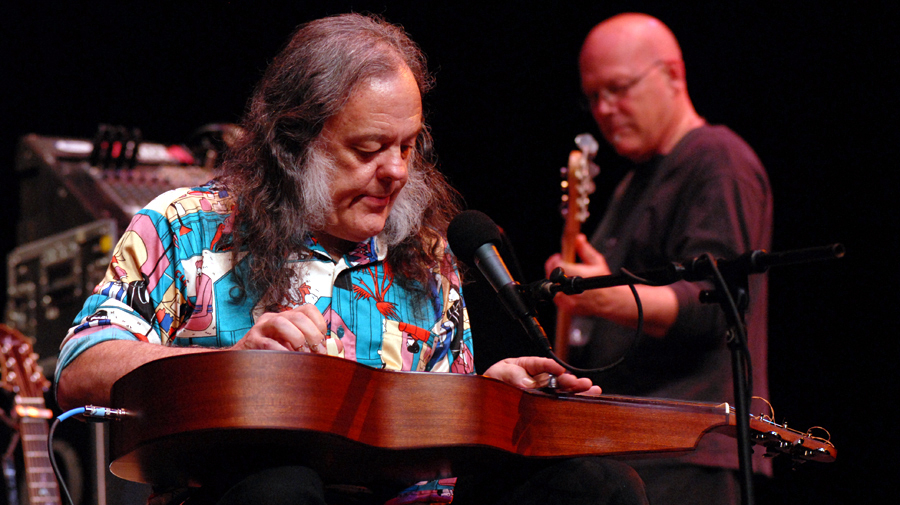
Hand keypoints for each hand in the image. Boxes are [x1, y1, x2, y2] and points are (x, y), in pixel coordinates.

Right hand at [233, 304, 340, 354]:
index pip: (308, 309)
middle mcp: (274, 318)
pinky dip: (281, 351)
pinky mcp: (251, 341)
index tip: (324, 340)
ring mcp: (261, 328)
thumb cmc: (273, 355)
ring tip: (302, 353)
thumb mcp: (295, 348)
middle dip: (312, 334)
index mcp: (287, 318)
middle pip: (298, 315)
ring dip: (297, 338)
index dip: (320, 323)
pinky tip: (288, 360)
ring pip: (282, 322)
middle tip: (317, 351)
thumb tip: (338, 347)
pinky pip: (268, 342)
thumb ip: (315, 346)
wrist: (242, 364)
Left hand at [484, 356, 600, 394]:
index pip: (540, 364)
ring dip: (576, 392)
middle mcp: (538, 380)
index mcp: (527, 367)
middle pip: (556, 379)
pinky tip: (585, 401)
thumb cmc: (492, 383)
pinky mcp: (542, 407)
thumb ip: (511, 375)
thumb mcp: (499, 373)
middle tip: (582, 383)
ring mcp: (541, 393)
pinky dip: (571, 403)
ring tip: (592, 390)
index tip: (560, 370)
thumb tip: (527, 383)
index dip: (550, 366)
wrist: (484, 402)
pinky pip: (557, 404)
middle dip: (570, 381)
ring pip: (561, 391)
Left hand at [544, 234, 678, 336]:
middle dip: (554, 269)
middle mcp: (570, 289)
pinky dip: (558, 291)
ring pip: (552, 287)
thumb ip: (584, 249)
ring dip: (556, 280)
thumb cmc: (604, 281)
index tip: (559, 257)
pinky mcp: (567, 308)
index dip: (556, 259)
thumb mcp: (596, 261)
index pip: (557, 265)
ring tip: (565, 276)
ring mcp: (568, 301)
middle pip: (551, 276)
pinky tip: (567, 287)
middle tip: (561, 265)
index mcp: (577, 275)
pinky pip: (556, 298)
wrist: (611, 301)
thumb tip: (578, 238)